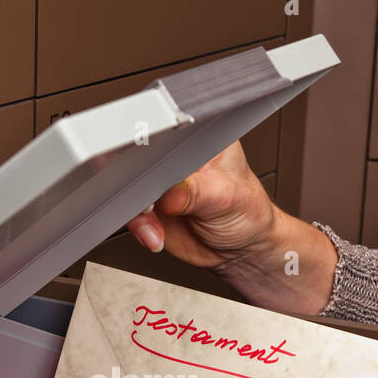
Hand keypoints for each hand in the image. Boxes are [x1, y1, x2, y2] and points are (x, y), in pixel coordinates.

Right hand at [125, 141, 336, 313]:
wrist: (240, 249)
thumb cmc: (246, 213)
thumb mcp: (226, 197)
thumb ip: (197, 192)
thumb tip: (170, 192)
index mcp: (199, 135)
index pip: (169, 127)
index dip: (155, 142)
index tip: (152, 165)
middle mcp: (176, 154)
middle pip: (141, 154)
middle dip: (140, 181)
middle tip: (153, 202)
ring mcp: (160, 180)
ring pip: (130, 186)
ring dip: (139, 212)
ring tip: (158, 227)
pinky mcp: (149, 205)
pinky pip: (130, 212)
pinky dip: (139, 226)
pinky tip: (156, 234)